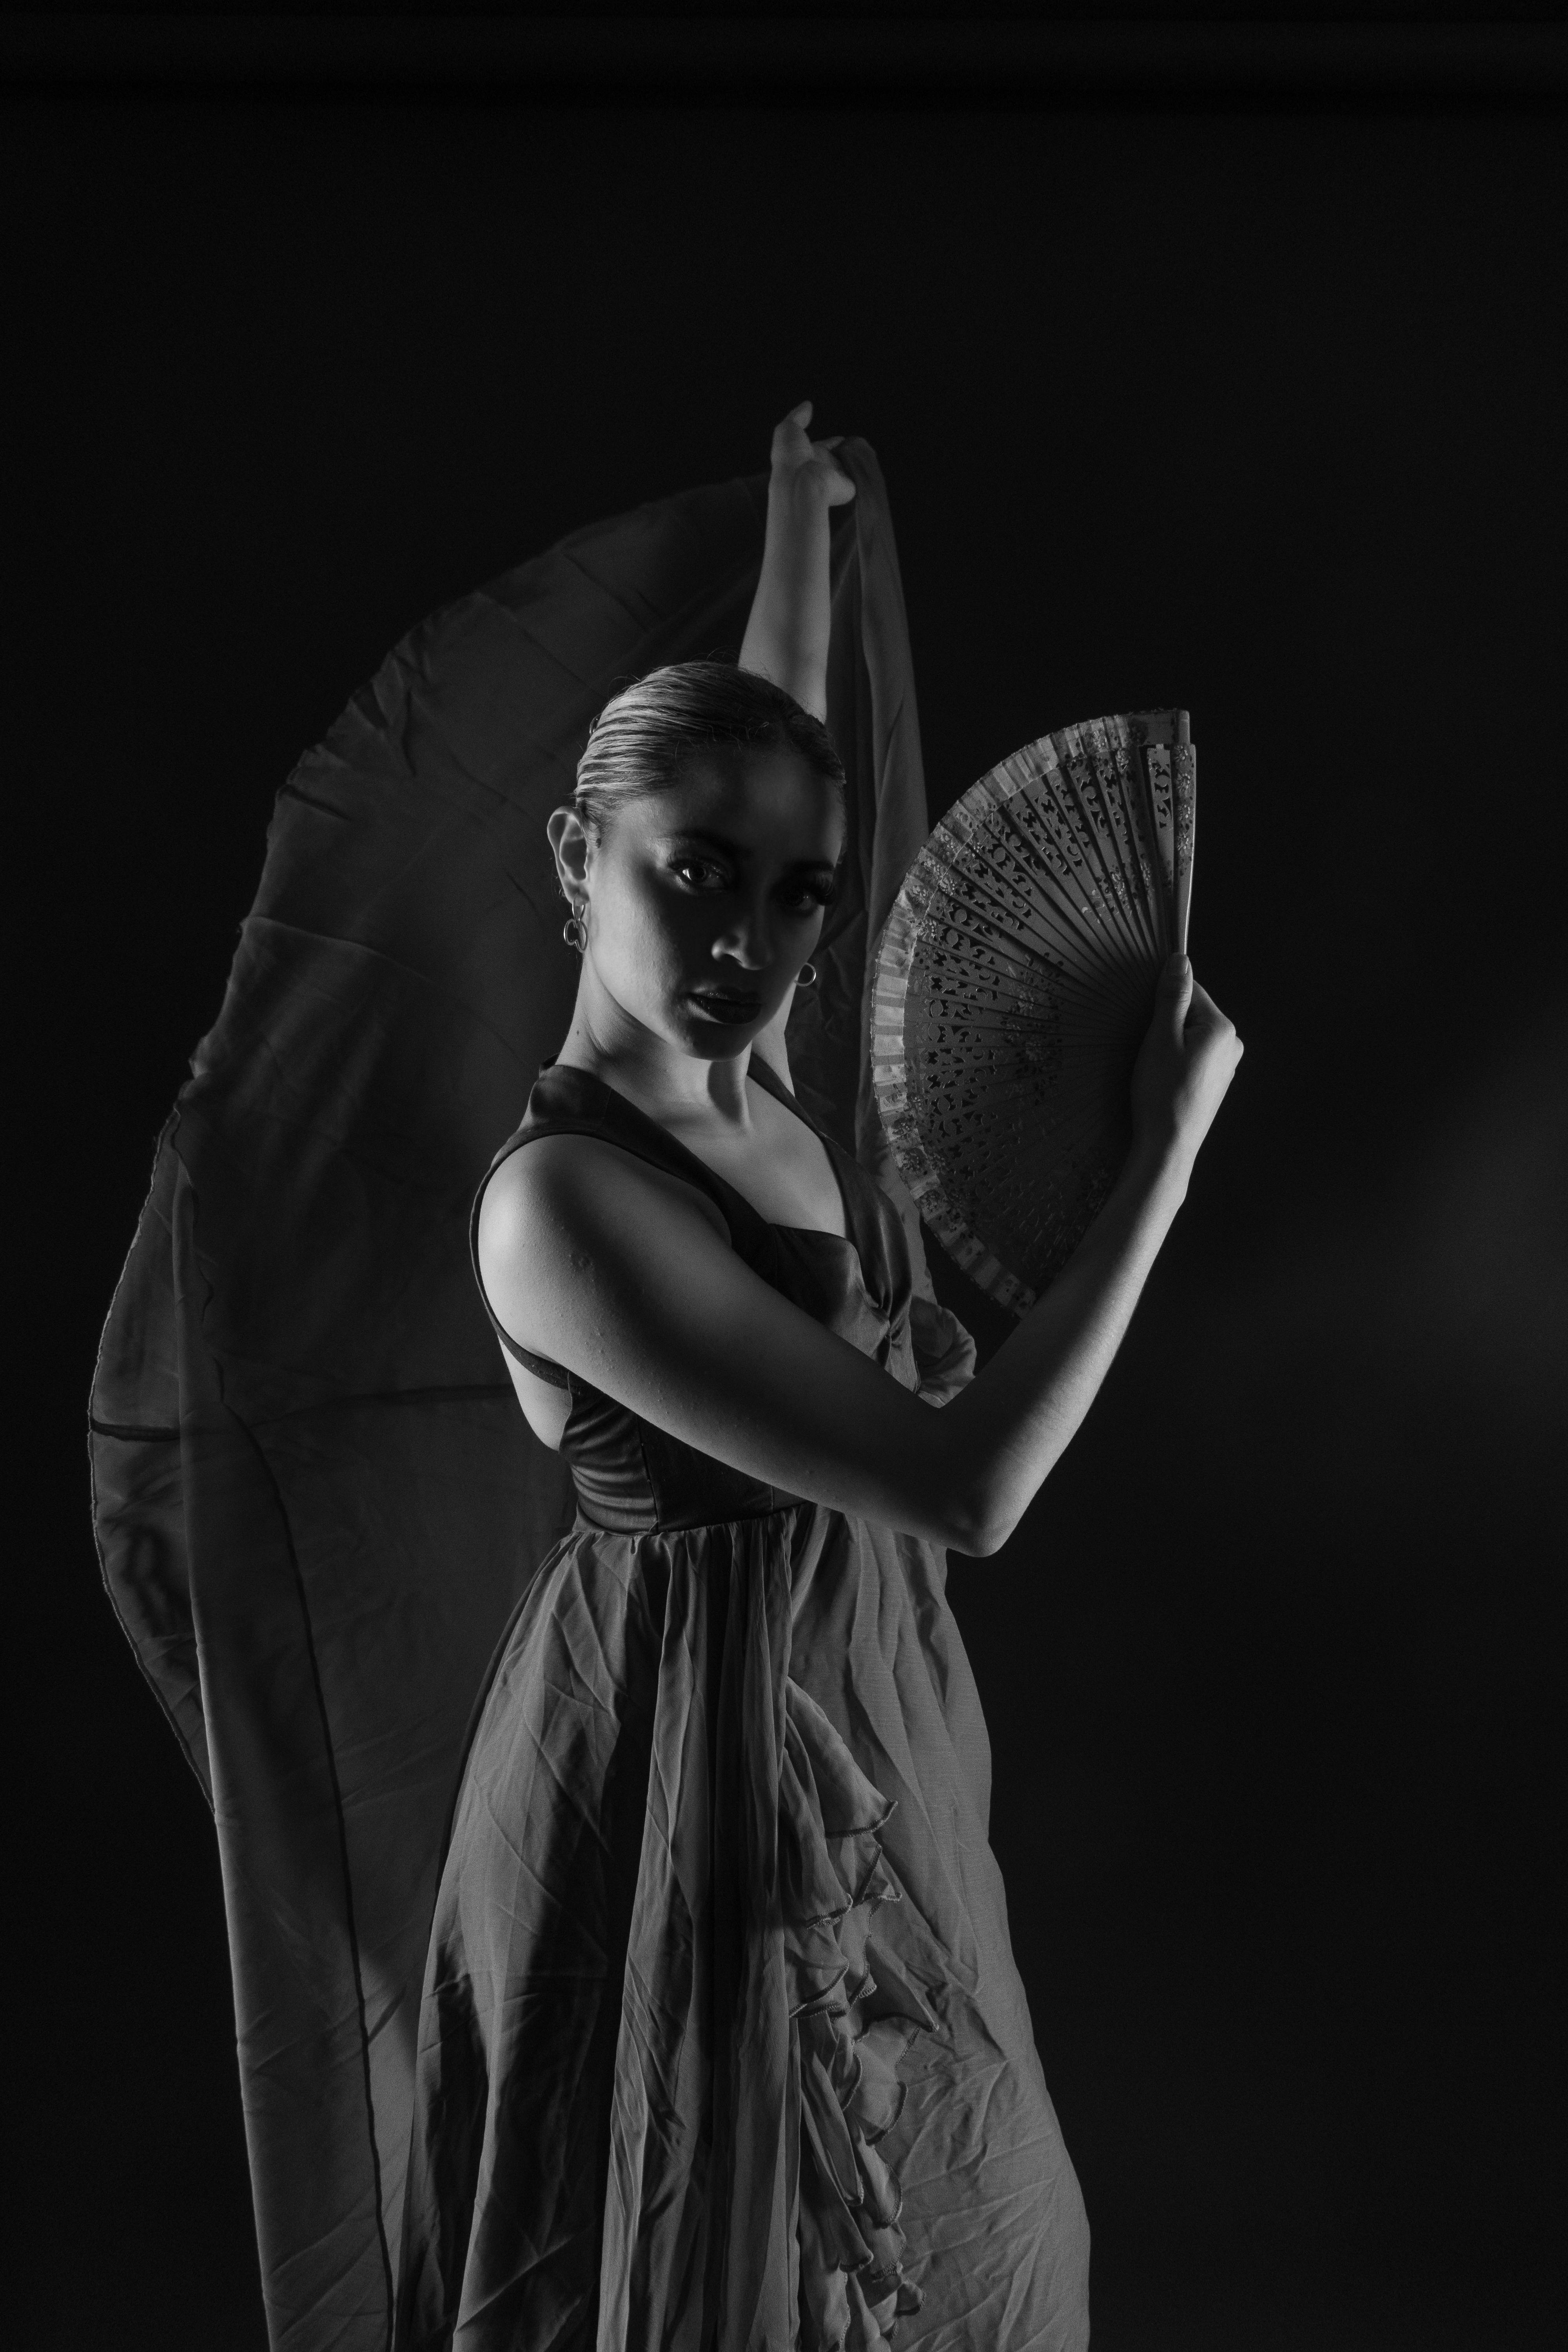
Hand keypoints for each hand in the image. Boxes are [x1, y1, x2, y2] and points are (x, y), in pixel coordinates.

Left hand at [768, 400, 856, 510]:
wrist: (802, 484)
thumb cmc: (790, 458)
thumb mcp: (787, 429)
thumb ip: (798, 417)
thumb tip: (807, 406)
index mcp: (807, 456)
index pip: (824, 447)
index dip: (832, 442)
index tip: (841, 438)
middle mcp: (821, 468)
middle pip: (837, 457)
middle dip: (845, 450)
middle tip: (853, 442)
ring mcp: (835, 478)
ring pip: (849, 464)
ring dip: (854, 455)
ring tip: (861, 446)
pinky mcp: (848, 486)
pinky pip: (858, 474)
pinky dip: (863, 465)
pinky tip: (866, 456)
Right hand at [1129, 955, 1243, 1175]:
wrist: (1169, 1146)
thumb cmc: (1162, 1093)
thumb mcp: (1160, 1039)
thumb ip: (1172, 997)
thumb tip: (1180, 960)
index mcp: (1222, 1028)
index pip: (1191, 990)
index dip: (1163, 1002)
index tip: (1148, 1023)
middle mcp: (1232, 1044)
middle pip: (1193, 1013)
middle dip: (1168, 1023)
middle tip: (1151, 1049)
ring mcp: (1227, 1065)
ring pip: (1193, 1035)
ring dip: (1172, 1043)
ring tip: (1157, 1068)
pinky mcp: (1217, 1081)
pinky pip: (1196, 1056)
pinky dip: (1178, 1060)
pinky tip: (1166, 1080)